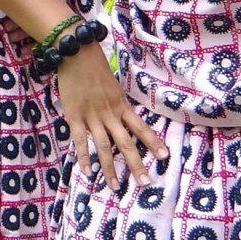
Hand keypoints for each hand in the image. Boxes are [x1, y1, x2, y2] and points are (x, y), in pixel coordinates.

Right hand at [56, 44, 168, 182]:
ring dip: (110, 168)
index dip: (153, 141)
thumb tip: (123, 117)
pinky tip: (87, 171)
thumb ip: (118, 103)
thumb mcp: (114, 86)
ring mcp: (92, 116)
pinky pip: (80, 140)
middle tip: (144, 183)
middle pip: (125, 143)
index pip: (141, 127)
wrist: (76, 53)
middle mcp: (110, 114)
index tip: (165, 156)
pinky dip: (83, 157)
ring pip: (103, 147)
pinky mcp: (75, 116)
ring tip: (114, 186)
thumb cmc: (95, 67)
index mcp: (122, 105)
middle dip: (135, 164)